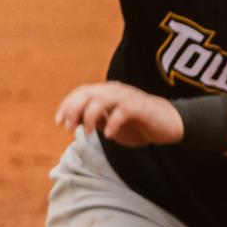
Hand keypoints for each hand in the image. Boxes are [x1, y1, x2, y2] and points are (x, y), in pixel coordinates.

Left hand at [54, 81, 183, 146]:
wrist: (168, 125)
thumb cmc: (138, 124)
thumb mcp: (110, 123)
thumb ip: (94, 120)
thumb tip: (72, 121)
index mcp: (107, 92)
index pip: (82, 93)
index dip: (67, 105)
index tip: (58, 122)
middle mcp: (115, 91)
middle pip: (88, 93)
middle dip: (74, 109)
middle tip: (67, 127)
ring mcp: (127, 98)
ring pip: (101, 100)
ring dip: (90, 116)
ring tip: (87, 132)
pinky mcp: (140, 107)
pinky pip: (122, 112)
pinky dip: (112, 123)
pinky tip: (108, 135)